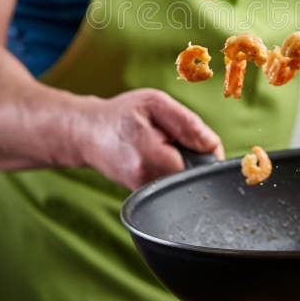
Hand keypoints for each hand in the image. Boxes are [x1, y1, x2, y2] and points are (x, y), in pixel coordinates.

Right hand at [73, 88, 223, 189]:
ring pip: (180, 182)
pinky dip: (169, 171)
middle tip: (171, 138)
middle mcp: (146, 181)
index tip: (190, 137)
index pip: (198, 166)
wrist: (87, 133)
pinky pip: (169, 186)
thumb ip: (187, 123)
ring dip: (179, 164)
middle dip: (191, 157)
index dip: (202, 151)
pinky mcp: (141, 197)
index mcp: (151, 157)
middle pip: (190, 176)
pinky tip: (153, 156)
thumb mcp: (155, 103)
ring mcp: (142, 193)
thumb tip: (213, 146)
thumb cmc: (121, 114)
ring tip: (159, 146)